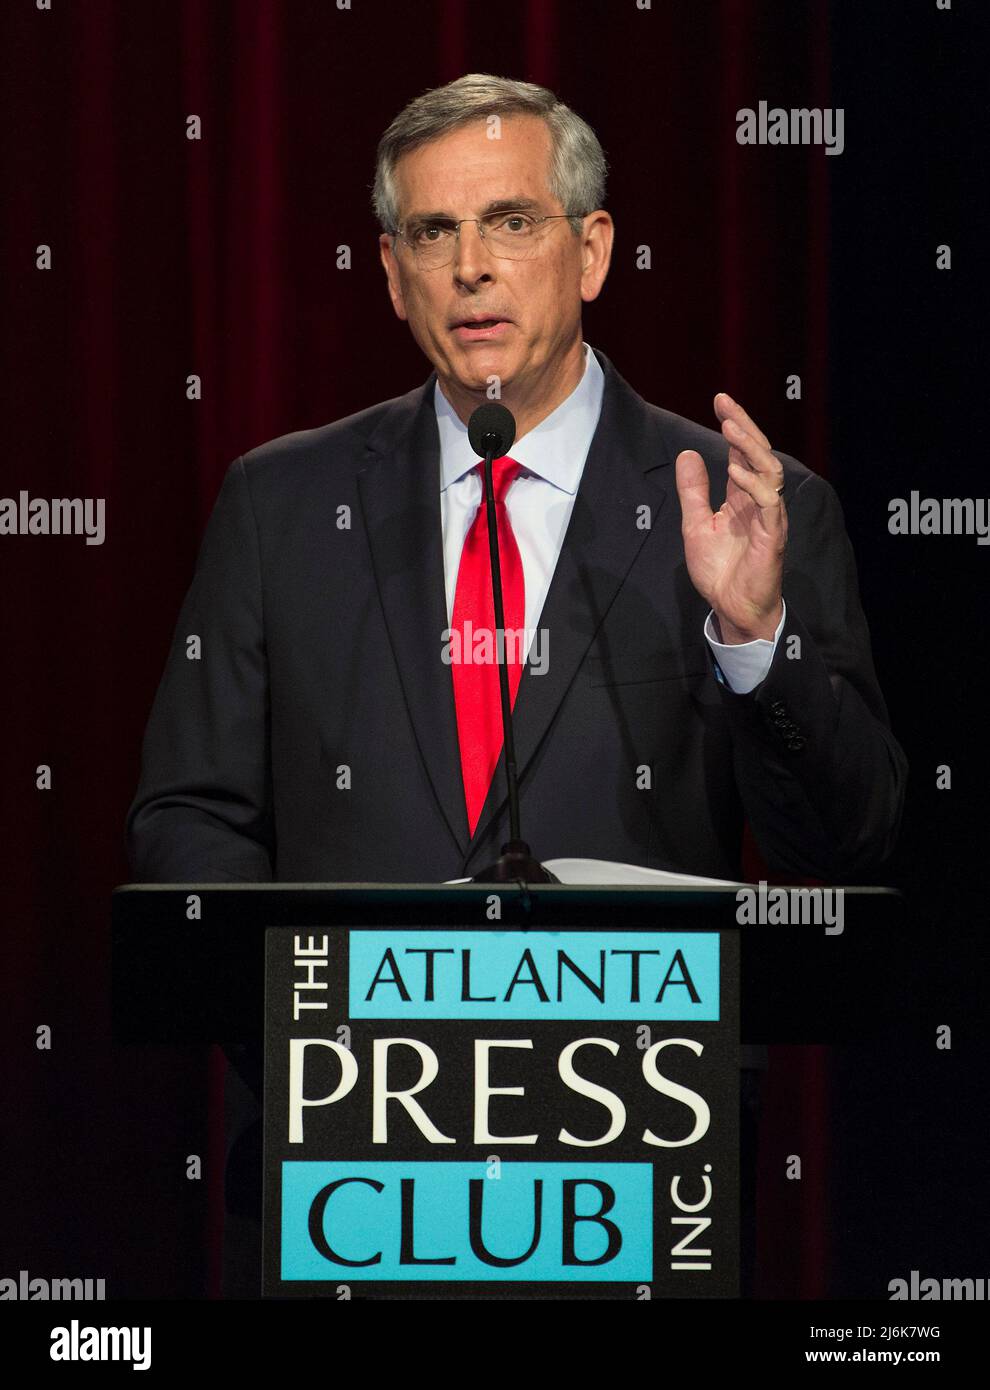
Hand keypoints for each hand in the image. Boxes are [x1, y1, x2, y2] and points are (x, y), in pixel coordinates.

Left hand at [674, 393, 785, 642]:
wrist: (731, 608)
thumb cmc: (719, 571)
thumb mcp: (696, 524)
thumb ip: (694, 491)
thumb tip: (688, 454)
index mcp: (743, 497)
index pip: (743, 453)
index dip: (734, 426)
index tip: (720, 401)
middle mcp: (759, 501)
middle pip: (759, 454)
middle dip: (743, 426)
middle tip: (725, 404)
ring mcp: (769, 516)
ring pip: (769, 472)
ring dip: (750, 449)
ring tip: (729, 428)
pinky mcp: (773, 535)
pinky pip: (769, 502)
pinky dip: (753, 484)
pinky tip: (735, 471)